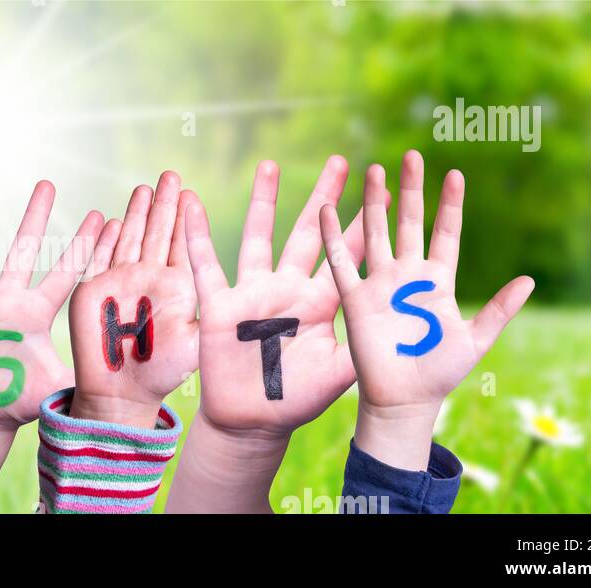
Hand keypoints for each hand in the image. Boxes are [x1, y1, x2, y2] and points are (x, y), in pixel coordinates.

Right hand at [0, 182, 104, 428]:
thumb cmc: (19, 399)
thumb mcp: (53, 388)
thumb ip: (79, 381)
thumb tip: (111, 381)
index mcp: (36, 312)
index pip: (64, 273)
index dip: (83, 247)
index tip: (103, 216)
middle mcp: (7, 299)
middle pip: (24, 249)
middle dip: (36, 216)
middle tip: (46, 183)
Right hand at [68, 172, 198, 427]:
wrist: (122, 392)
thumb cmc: (163, 372)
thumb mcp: (197, 341)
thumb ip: (210, 313)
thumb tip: (236, 292)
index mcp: (175, 286)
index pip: (180, 243)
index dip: (184, 217)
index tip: (189, 191)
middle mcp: (148, 279)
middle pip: (155, 232)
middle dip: (162, 204)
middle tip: (170, 174)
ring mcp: (119, 283)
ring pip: (127, 238)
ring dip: (134, 213)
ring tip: (143, 187)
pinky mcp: (92, 291)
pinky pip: (95, 258)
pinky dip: (99, 238)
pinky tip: (104, 218)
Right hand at [183, 156, 367, 436]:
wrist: (253, 421)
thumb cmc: (298, 401)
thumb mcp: (339, 374)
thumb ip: (362, 347)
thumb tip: (397, 327)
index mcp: (319, 303)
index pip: (344, 256)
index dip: (362, 226)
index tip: (383, 194)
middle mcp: (288, 289)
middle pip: (307, 233)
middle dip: (323, 197)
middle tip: (340, 162)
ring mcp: (253, 294)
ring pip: (259, 237)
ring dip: (264, 202)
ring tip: (270, 164)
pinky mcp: (220, 306)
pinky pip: (206, 264)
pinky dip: (197, 235)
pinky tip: (193, 204)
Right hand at [319, 151, 533, 469]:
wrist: (404, 399)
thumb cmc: (440, 373)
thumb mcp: (476, 339)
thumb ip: (499, 309)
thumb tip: (530, 280)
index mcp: (439, 282)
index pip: (445, 234)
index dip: (450, 206)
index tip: (454, 174)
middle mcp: (409, 276)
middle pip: (410, 223)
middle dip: (411, 190)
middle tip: (411, 155)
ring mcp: (381, 284)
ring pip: (377, 232)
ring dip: (374, 202)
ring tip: (373, 169)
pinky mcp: (356, 298)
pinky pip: (343, 261)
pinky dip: (335, 236)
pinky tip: (328, 210)